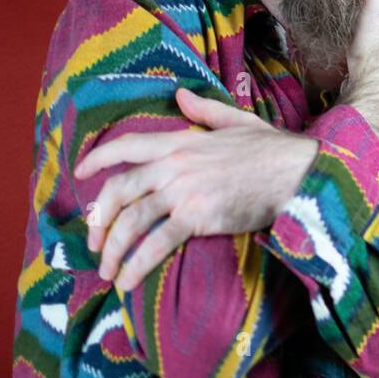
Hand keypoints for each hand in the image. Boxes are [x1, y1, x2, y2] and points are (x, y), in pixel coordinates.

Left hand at [74, 87, 318, 290]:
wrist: (298, 173)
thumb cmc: (275, 151)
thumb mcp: (237, 121)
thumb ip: (204, 110)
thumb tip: (180, 95)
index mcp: (180, 141)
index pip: (126, 146)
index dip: (97, 159)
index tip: (79, 174)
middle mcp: (174, 165)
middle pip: (119, 190)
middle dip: (99, 219)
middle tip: (93, 241)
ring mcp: (183, 191)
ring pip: (131, 222)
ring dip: (112, 250)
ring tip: (107, 271)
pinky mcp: (198, 217)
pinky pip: (155, 244)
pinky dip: (136, 265)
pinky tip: (127, 282)